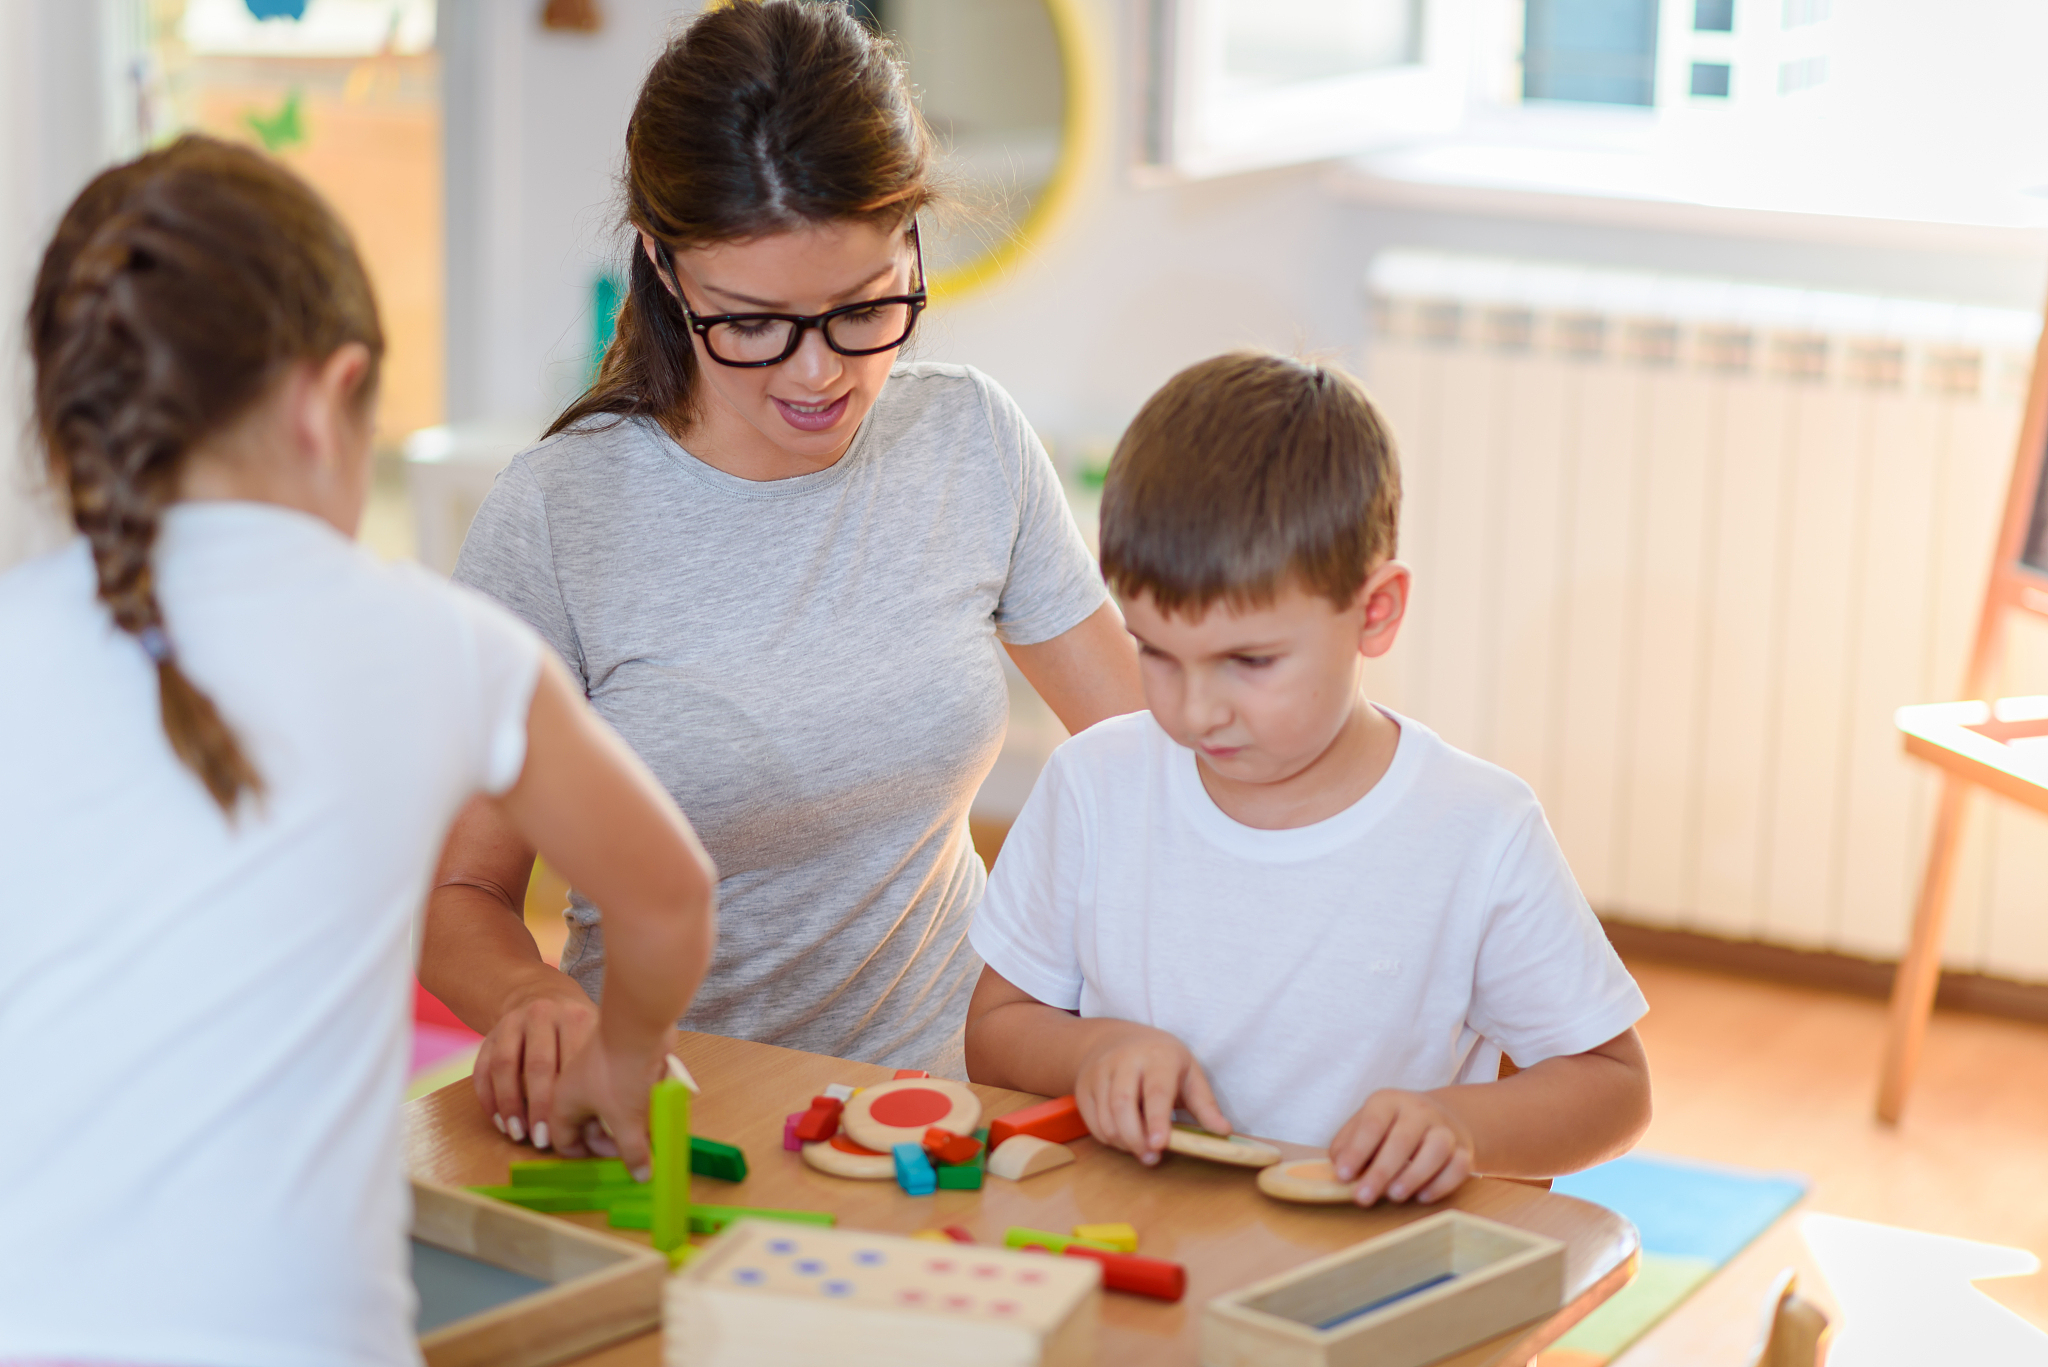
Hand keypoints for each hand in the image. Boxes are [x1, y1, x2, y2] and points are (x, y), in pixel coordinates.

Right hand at [472, 974, 597, 1150]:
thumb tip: (604, 1125)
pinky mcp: (490, 1033)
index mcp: (575, 1017)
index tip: (569, 1131)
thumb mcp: (595, 1036)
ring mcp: (513, 1022)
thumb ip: (598, 1071)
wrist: (541, 993)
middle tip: (542, 1139)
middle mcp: (543, 1015)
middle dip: (539, 1106)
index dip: (568, 1098)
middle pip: (538, 1064)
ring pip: (505, 1065)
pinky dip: (489, 1098)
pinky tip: (500, 1122)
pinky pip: (483, 1067)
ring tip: (517, 1134)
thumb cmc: (578, 1029)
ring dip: (509, 1104)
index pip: (570, 1061)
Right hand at [544, 1033, 666, 1176]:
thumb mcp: (627, 1120)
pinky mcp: (615, 1062)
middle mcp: (574, 1088)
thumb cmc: (622, 1071)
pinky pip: (622, 1090)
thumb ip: (632, 1152)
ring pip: (607, 1108)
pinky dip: (635, 1101)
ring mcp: (595, 1074)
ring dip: (626, 1120)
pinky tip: (653, 1103)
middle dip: (611, 1138)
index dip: (586, 1155)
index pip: (563, 1142)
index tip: (611, 1159)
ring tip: (647, 1123)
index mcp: (563, 1103)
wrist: (640, 1021)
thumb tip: (641, 1175)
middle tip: (635, 1144)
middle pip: (587, 1126)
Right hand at [1074, 1022, 1230, 1164]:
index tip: (1160, 1145)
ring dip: (1123, 1142)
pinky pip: (1092, 1121)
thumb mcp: (1189, 1072)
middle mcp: (1124, 1060)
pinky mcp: (1083, 1086)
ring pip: (1106, 1116)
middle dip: (1136, 1138)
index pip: (1156, 1091)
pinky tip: (1124, 1140)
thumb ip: (1205, 1104)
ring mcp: (1099, 1072)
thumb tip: (1224, 1131)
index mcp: (1158, 1056)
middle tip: (1152, 1158)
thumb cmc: (1160, 1059)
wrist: (1113, 1038)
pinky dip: (1108, 1138)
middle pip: (1123, 1105)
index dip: (1157, 1120)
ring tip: (1141, 1151)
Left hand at [1329, 1089, 1474, 1205]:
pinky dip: (1442, 1183)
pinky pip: (1460, 1165)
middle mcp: (1419, 1110)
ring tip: (1394, 1196)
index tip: (1343, 1176)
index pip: (1372, 1124)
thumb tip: (1340, 1170)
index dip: (1356, 1151)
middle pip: (1403, 1139)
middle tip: (1363, 1197)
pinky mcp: (1464, 1148)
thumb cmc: (1389, 1128)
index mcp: (1388, 1101)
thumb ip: (1347, 1146)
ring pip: (1436, 1148)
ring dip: (1414, 1175)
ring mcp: (1444, 1128)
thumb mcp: (1363, 1127)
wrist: (1437, 1116)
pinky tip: (1422, 1196)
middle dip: (1381, 1172)